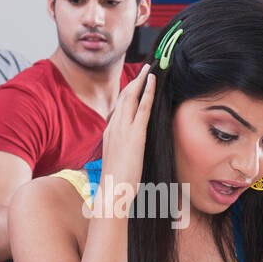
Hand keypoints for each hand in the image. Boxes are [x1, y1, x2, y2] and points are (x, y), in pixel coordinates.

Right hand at [99, 63, 154, 196]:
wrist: (111, 192)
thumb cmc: (116, 183)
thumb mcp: (118, 162)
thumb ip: (123, 151)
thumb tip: (129, 152)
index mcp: (109, 133)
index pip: (120, 108)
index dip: (129, 93)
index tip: (136, 84)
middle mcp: (114, 127)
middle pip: (124, 97)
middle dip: (135, 81)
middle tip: (145, 69)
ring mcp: (123, 129)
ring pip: (131, 97)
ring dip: (141, 81)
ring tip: (150, 69)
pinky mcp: (134, 134)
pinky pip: (142, 107)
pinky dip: (148, 91)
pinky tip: (153, 81)